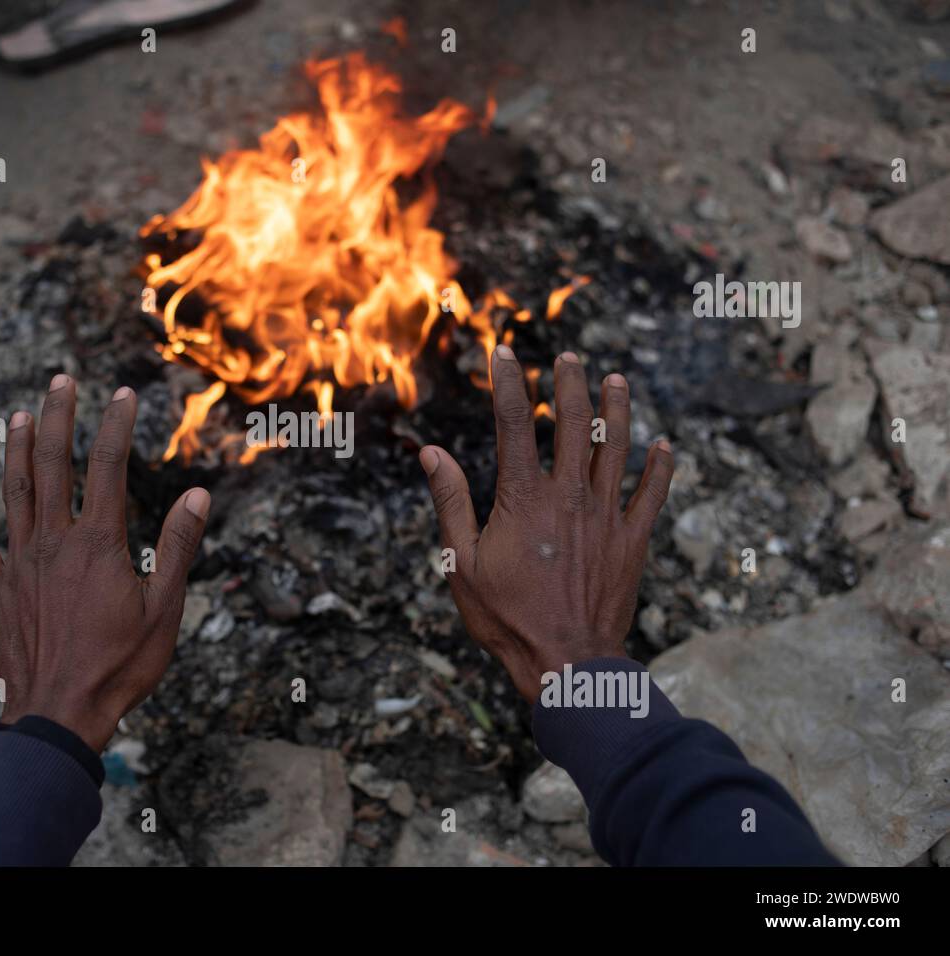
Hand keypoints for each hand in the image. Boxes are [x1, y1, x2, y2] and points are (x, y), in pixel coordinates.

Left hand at [0, 375, 210, 751]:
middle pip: (55, 465)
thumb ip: (179, 548)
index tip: (123, 393)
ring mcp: (19, 563)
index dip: (116, 424)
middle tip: (62, 380)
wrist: (59, 713)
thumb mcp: (165, 609)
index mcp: (99, 543)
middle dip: (60, 417)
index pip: (108, 466)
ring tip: (22, 415)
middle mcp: (54, 542)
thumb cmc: (120, 667)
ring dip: (18, 449)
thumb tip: (197, 494)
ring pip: (15, 491)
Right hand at [419, 347, 673, 700]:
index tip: (504, 353)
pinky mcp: (632, 540)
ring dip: (617, 409)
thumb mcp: (461, 562)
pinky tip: (665, 445)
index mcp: (524, 499)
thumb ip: (450, 502)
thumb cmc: (506, 617)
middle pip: (573, 423)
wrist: (567, 662)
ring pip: (616, 447)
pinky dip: (660, 466)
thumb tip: (431, 453)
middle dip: (571, 383)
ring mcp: (606, 515)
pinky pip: (652, 493)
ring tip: (617, 380)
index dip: (508, 383)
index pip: (512, 424)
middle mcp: (569, 496)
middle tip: (569, 357)